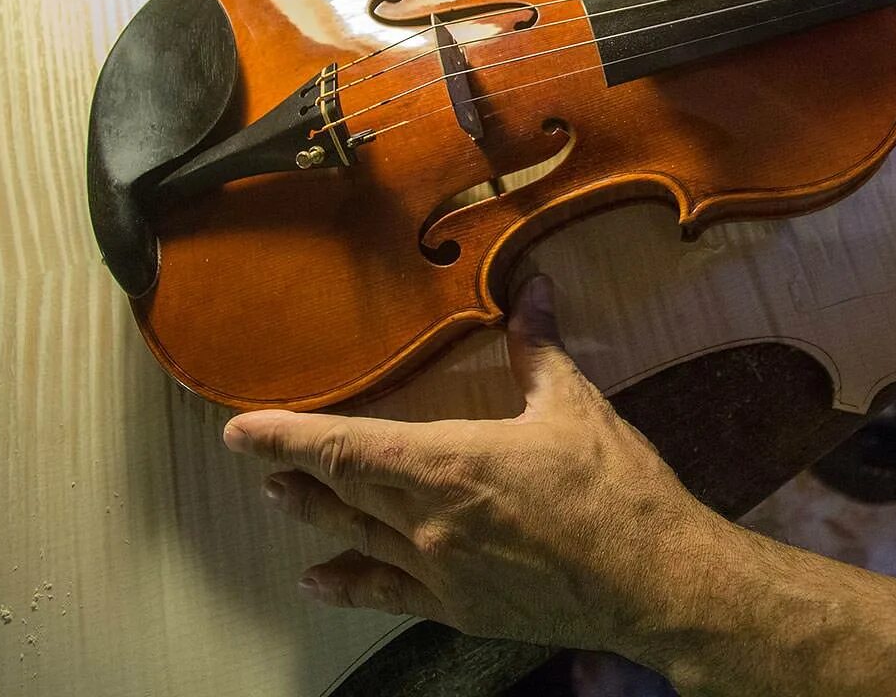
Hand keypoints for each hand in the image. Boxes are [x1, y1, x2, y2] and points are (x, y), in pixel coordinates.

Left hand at [223, 275, 730, 648]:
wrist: (653, 581)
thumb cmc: (616, 490)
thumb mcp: (575, 406)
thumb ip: (538, 348)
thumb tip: (531, 287)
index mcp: (451, 462)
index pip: (347, 446)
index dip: (287, 437)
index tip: (242, 428)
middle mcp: (430, 522)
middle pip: (341, 493)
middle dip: (294, 471)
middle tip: (254, 456)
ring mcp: (441, 572)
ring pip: (357, 539)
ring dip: (315, 517)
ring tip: (279, 499)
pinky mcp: (461, 609)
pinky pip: (388, 595)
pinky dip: (349, 584)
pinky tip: (321, 580)